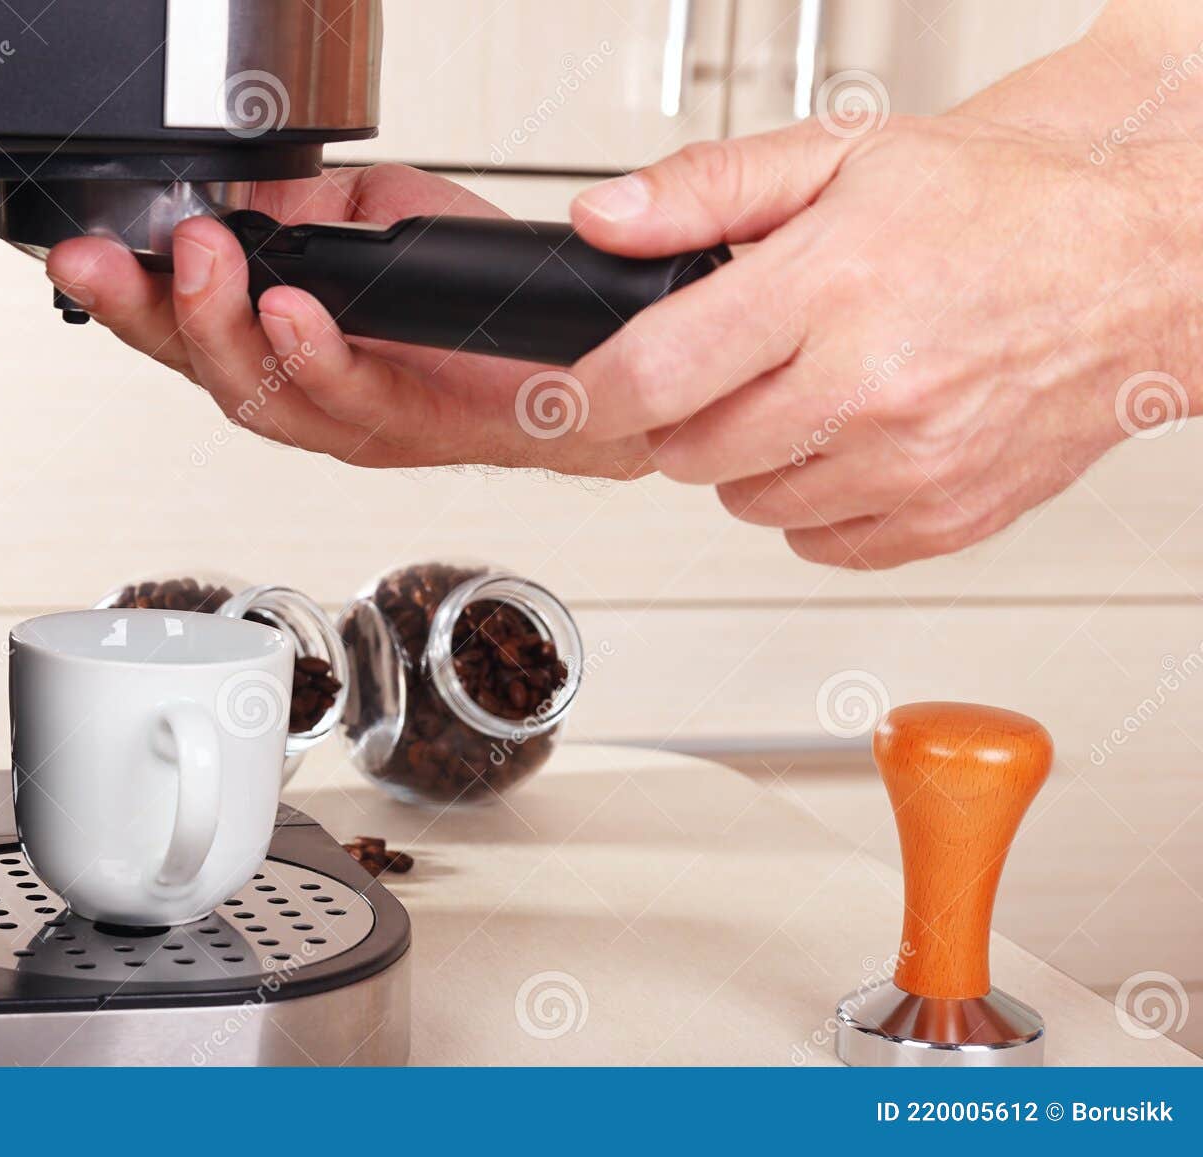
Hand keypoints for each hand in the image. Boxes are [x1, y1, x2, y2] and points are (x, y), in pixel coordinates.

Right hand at [42, 165, 655, 476]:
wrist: (577, 367)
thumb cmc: (477, 310)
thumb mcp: (376, 224)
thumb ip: (305, 215)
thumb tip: (244, 199)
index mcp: (280, 343)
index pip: (179, 321)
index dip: (120, 289)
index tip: (77, 250)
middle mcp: (302, 391)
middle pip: (194, 364)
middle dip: (138, 309)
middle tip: (98, 260)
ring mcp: (349, 418)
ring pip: (253, 391)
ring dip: (216, 323)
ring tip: (199, 259)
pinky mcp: (407, 426)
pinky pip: (347, 395)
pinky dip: (312, 353)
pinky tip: (291, 308)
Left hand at [567, 109, 1201, 567]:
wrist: (1135, 265)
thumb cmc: (999, 207)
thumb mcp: (837, 159)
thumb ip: (703, 192)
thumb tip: (604, 221)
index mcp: (835, 285)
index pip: (658, 373)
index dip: (593, 389)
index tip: (577, 390)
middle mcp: (873, 387)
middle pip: (688, 452)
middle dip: (679, 415)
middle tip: (721, 368)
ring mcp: (912, 465)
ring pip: (746, 504)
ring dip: (746, 460)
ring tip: (802, 392)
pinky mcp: (945, 519)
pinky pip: (819, 544)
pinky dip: (812, 503)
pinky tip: (846, 440)